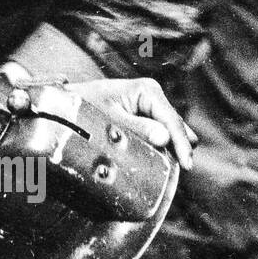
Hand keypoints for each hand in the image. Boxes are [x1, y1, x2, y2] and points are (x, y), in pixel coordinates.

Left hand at [65, 77, 197, 170]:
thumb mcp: (110, 117)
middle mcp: (154, 97)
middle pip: (179, 127)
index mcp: (148, 90)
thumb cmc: (85, 104)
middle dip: (178, 147)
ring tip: (162, 164)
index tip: (186, 165)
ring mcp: (152, 108)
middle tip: (174, 168)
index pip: (173, 121)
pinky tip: (154, 158)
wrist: (71, 101)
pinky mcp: (147, 118)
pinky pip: (163, 136)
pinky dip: (162, 147)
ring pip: (174, 132)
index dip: (181, 144)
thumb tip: (164, 138)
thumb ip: (138, 128)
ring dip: (171, 148)